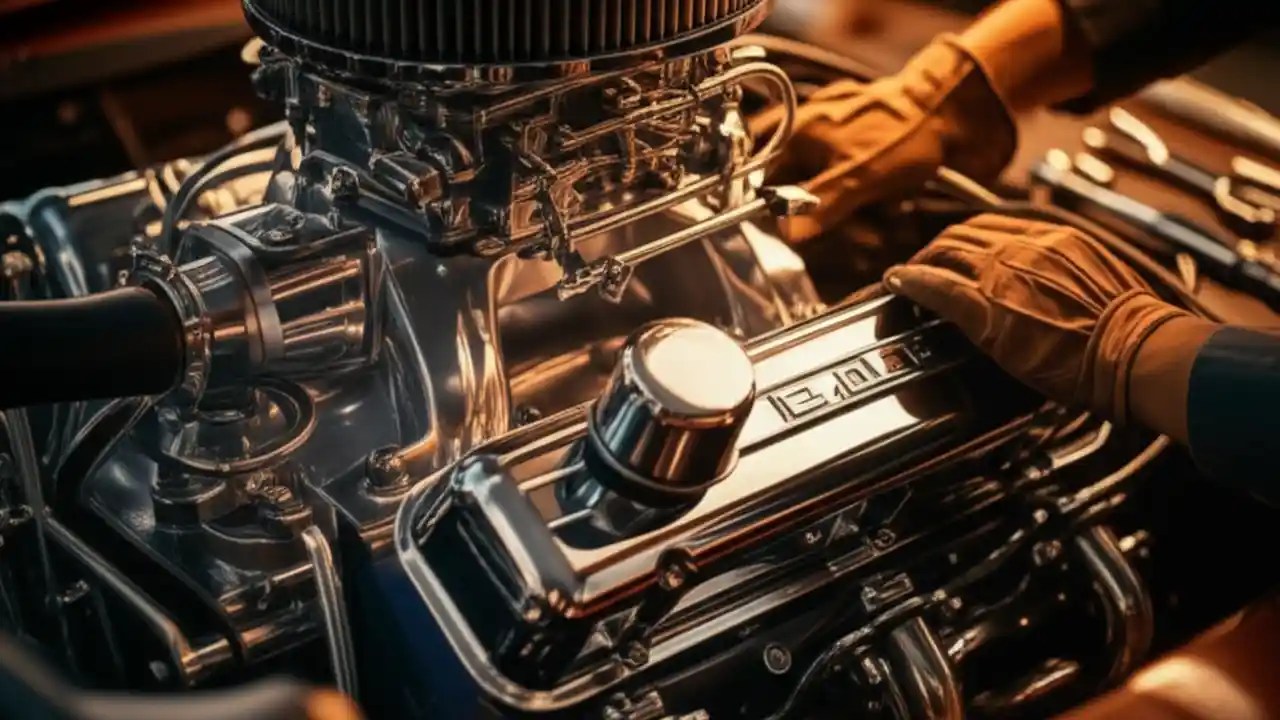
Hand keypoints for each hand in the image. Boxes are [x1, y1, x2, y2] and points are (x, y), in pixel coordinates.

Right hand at [755, 35, 1016, 243]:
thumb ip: (818, 208)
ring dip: (861, 222)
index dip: (781, 213)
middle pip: (805, 198)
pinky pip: (864, 194)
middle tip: (859, 238)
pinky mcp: (876, 161)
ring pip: (838, 201)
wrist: (965, 110)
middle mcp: (819, 140)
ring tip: (886, 226)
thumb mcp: (857, 177)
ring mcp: (848, 149)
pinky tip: (898, 209)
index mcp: (801, 133)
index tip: (800, 238)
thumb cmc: (907, 131)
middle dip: (834, 224)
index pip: (768, 182)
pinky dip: (879, 208)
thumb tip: (788, 236)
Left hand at [884, 214, 1201, 429]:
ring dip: (921, 263)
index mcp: (1055, 238)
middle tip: (923, 264)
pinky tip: (896, 283)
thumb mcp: (1101, 282)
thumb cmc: (1131, 330)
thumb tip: (1058, 284)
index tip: (957, 250)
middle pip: (963, 234)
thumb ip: (1071, 273)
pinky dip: (910, 282)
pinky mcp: (985, 310)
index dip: (968, 238)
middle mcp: (1024, 247)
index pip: (995, 227)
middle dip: (938, 248)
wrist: (1137, 349)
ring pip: (944, 254)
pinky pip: (935, 287)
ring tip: (907, 275)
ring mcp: (1002, 275)